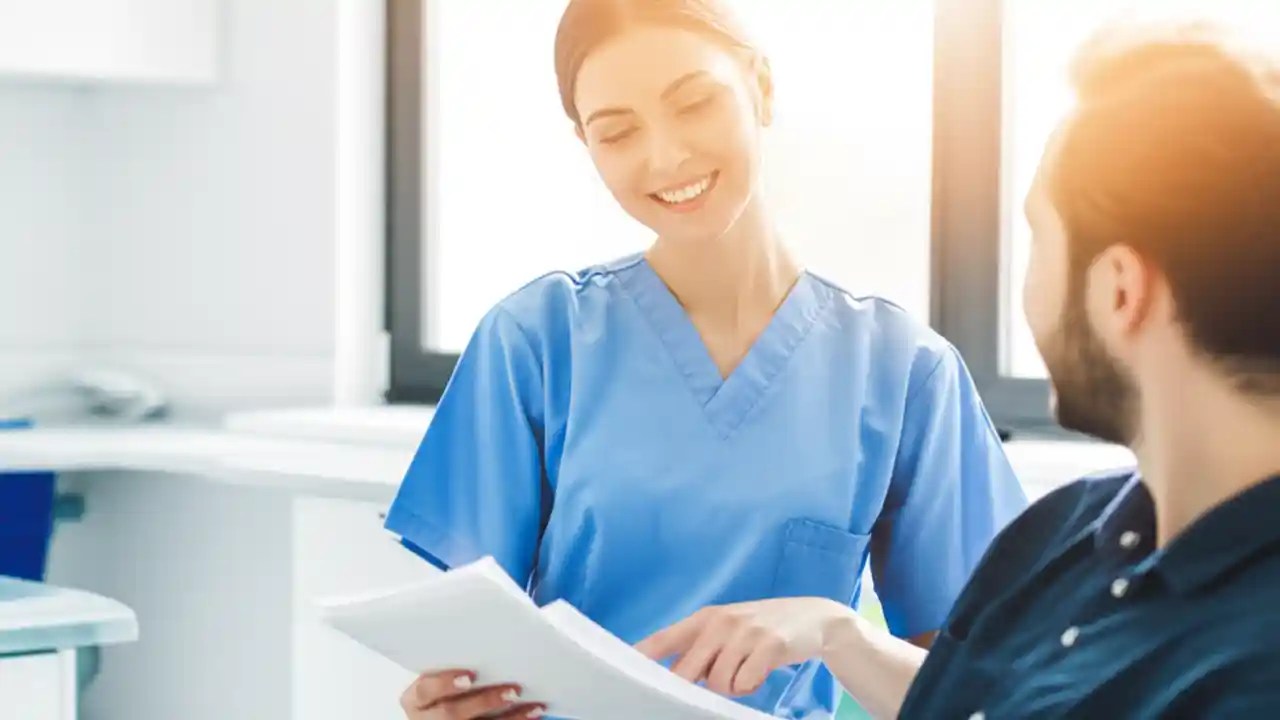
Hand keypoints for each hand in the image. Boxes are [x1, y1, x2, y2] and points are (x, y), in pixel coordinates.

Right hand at [399, 669, 544, 718]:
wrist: (437, 714)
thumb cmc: (440, 687)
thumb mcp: (435, 676)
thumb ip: (451, 662)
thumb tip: (488, 631)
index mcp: (416, 698)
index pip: (426, 690)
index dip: (446, 684)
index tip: (469, 676)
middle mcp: (428, 718)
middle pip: (452, 713)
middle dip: (484, 702)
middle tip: (512, 690)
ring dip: (509, 716)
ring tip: (531, 704)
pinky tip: (533, 713)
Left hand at [635, 598, 854, 696]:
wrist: (813, 617)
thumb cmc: (760, 629)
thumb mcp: (726, 630)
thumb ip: (698, 650)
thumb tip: (669, 678)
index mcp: (704, 618)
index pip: (663, 640)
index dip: (641, 658)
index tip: (621, 675)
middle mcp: (720, 622)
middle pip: (686, 671)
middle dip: (691, 688)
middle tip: (716, 683)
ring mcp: (745, 632)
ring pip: (718, 683)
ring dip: (731, 687)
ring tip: (746, 670)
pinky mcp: (769, 644)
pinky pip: (745, 683)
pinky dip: (751, 685)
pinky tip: (760, 671)